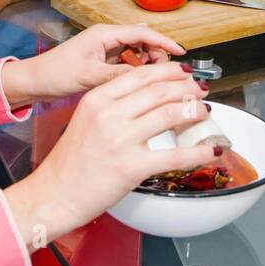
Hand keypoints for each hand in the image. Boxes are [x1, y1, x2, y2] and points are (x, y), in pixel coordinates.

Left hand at [2, 24, 186, 103]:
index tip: (181, 53)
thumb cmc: (56, 73)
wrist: (35, 81)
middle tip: (166, 73)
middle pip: (143, 39)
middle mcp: (107, 37)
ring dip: (148, 62)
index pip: (143, 33)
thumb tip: (147, 79)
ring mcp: (105, 48)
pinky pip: (127, 61)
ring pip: (137, 50)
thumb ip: (120, 76)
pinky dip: (136, 69)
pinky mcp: (102, 60)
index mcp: (105, 33)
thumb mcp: (91, 77)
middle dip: (158, 53)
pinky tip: (138, 82)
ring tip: (153, 79)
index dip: (165, 42)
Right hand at [6, 62, 215, 244]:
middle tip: (201, 90)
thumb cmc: (70, 161)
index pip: (141, 74)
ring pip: (170, 114)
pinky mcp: (131, 167)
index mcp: (97, 98)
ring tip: (205, 113)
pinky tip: (211, 151)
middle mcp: (109, 114)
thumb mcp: (86, 119)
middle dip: (187, 87)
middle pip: (159, 90)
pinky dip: (198, 152)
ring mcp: (120, 140)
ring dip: (195, 111)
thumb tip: (148, 98)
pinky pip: (175, 155)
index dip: (169, 71)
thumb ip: (113, 105)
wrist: (53, 194)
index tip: (184, 72)